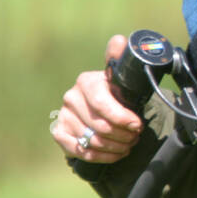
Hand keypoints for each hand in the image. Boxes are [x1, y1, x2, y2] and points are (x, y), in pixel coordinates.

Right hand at [53, 35, 143, 162]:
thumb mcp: (123, 78)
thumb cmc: (117, 94)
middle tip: (135, 136)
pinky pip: (83, 152)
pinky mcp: (59, 133)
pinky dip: (103, 156)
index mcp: (86, 81)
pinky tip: (116, 153)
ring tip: (128, 144)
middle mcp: (71, 97)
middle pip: (101, 126)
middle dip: (124, 135)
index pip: (103, 104)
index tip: (137, 125)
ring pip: (94, 141)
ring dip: (116, 147)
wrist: (102, 111)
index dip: (122, 118)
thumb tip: (119, 40)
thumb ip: (121, 58)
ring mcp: (63, 116)